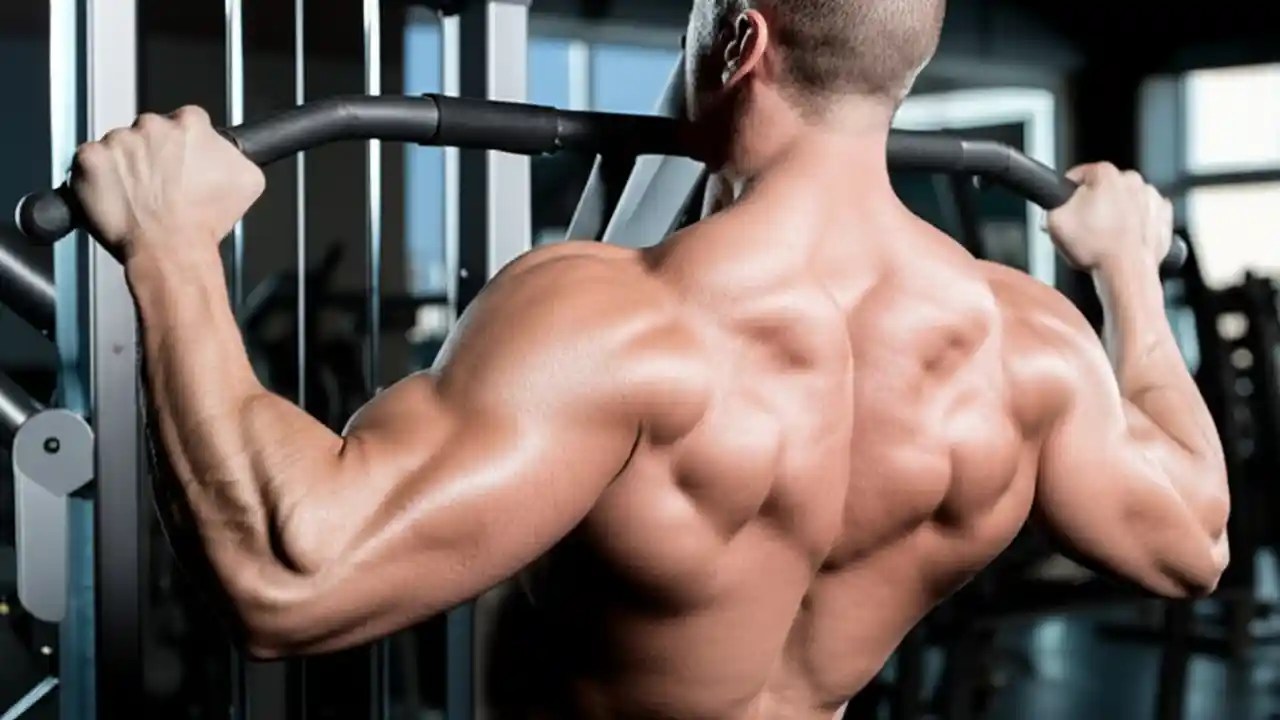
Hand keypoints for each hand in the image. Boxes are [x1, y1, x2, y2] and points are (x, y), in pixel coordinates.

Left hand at [69, 105, 264, 261]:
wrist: (172, 248)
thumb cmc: (206, 220)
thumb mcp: (248, 182)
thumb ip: (235, 157)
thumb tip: (229, 154)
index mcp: (190, 124)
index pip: (186, 121)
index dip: (185, 144)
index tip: (182, 161)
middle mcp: (152, 125)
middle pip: (149, 131)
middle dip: (153, 153)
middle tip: (160, 184)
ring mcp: (117, 141)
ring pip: (118, 146)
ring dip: (125, 165)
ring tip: (137, 196)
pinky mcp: (90, 159)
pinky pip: (89, 162)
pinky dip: (98, 177)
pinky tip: (115, 197)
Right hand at [1046, 162, 1172, 272]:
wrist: (1126, 272)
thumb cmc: (1095, 248)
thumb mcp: (1054, 221)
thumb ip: (1052, 202)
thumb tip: (1057, 201)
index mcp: (1105, 174)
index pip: (1080, 174)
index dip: (1069, 191)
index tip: (1067, 206)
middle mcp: (1131, 180)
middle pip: (1106, 187)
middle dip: (1095, 203)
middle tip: (1085, 227)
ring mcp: (1151, 197)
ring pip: (1127, 200)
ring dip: (1117, 213)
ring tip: (1105, 236)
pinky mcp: (1163, 216)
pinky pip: (1145, 215)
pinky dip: (1136, 224)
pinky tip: (1124, 238)